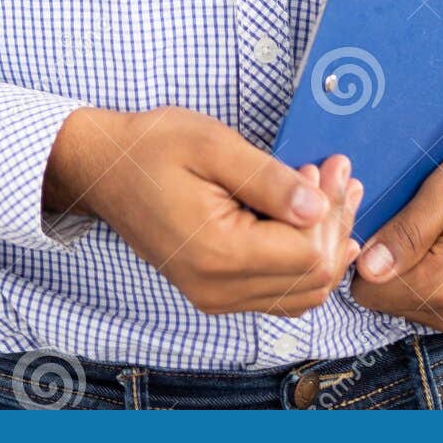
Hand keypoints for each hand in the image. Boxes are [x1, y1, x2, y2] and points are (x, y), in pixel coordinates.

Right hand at [45, 106, 361, 316]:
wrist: (104, 169)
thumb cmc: (152, 148)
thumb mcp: (212, 145)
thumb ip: (268, 181)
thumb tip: (319, 208)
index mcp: (218, 254)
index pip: (308, 254)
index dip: (331, 210)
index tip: (332, 164)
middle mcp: (218, 289)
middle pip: (312, 278)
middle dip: (336, 222)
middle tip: (338, 170)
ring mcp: (216, 296)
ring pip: (302, 292)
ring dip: (326, 242)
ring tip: (335, 191)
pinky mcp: (216, 291)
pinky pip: (279, 293)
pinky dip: (305, 261)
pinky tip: (317, 226)